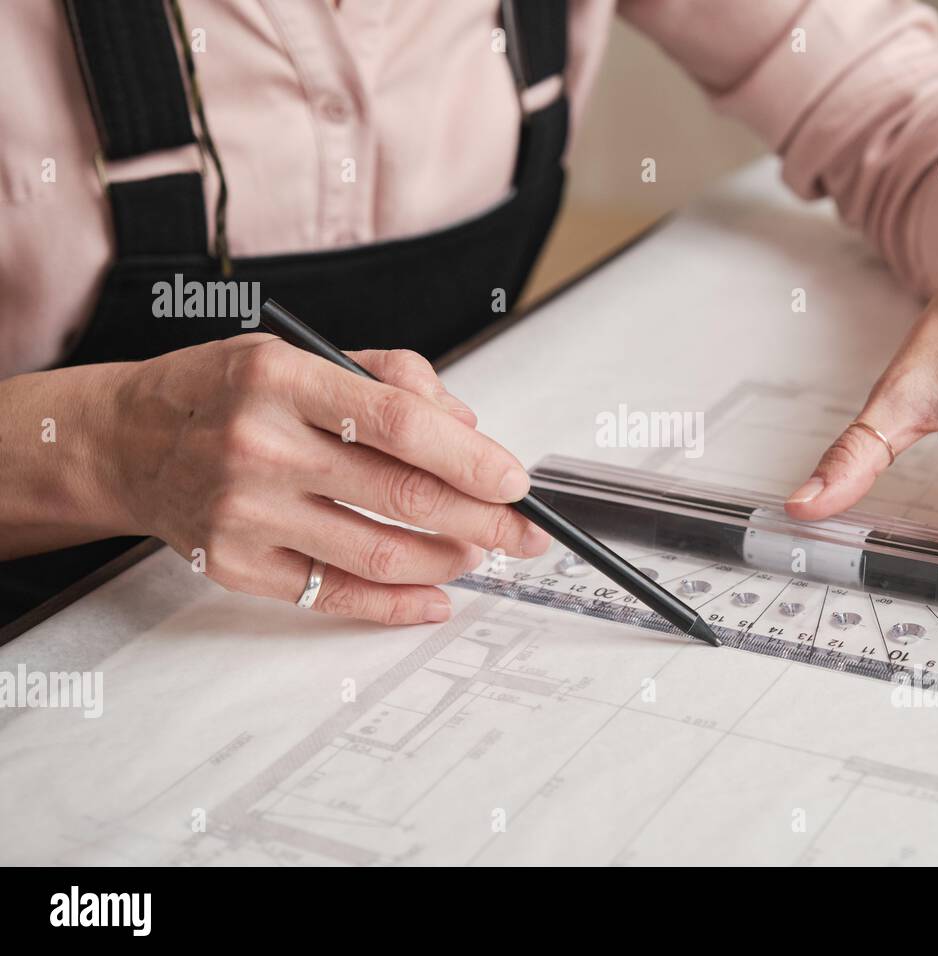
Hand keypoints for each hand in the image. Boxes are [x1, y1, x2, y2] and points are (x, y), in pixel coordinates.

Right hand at [100, 335, 548, 623]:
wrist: (124, 442)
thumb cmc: (222, 394)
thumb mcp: (298, 354)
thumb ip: (390, 378)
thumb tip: (467, 425)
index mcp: (281, 379)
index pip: (399, 423)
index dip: (470, 458)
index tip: (515, 480)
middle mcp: (259, 446)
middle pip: (402, 495)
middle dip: (484, 520)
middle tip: (524, 532)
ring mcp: (244, 514)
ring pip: (379, 552)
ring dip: (448, 559)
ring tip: (478, 552)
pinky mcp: (235, 566)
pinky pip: (336, 595)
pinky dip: (398, 604)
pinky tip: (435, 597)